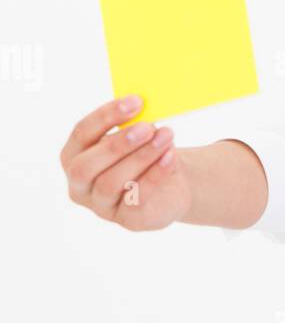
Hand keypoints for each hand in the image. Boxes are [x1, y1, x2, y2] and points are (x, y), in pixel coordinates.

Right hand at [60, 96, 190, 230]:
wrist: (172, 186)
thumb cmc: (145, 154)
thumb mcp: (137, 137)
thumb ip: (131, 123)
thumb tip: (140, 106)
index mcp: (74, 158)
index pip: (81, 134)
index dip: (106, 116)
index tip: (135, 102)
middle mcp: (80, 186)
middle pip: (86, 165)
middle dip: (117, 143)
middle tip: (147, 127)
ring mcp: (101, 207)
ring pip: (111, 182)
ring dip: (141, 156)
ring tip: (165, 137)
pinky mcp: (127, 221)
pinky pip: (136, 198)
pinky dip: (155, 174)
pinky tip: (169, 156)